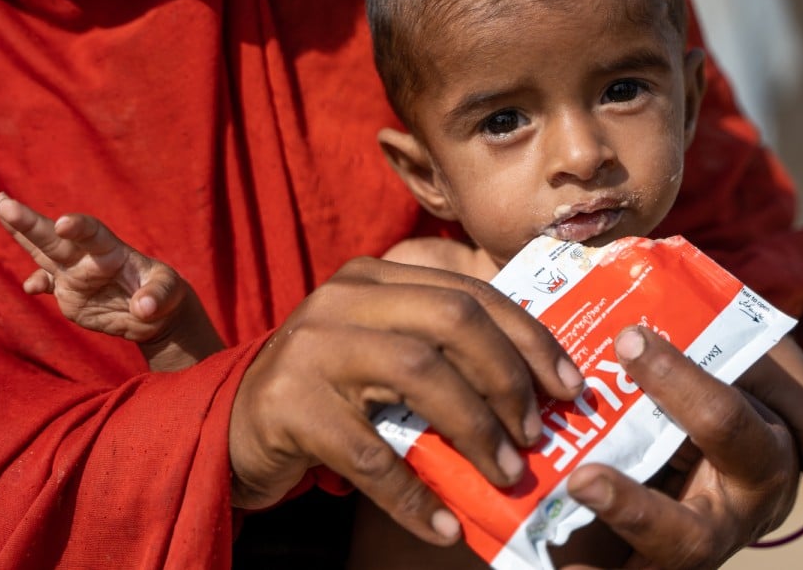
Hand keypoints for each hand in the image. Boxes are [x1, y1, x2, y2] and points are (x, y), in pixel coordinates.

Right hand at [0, 192, 220, 369]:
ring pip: (42, 252)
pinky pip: (46, 284)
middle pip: (54, 239)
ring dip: (20, 234)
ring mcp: (73, 274)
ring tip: (0, 206)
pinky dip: (36, 283)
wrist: (152, 313)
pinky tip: (30, 286)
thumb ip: (158, 296)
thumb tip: (143, 308)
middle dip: (28, 223)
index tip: (62, 224)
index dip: (78, 228)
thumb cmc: (163, 292)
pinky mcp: (66, 293)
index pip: (92, 234)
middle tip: (2, 201)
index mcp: (111, 250)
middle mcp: (86, 257)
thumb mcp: (170, 292)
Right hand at [228, 257, 585, 544]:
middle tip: (536, 434)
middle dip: (509, 378)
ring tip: (505, 474)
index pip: (471, 293)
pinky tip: (445, 525)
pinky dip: (413, 496)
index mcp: (375, 278)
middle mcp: (343, 299)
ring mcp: (312, 348)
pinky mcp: (289, 405)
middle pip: (453, 321)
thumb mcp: (380, 353)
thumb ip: (440, 352)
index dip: (529, 338)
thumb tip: (536, 394)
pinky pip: (369, 455)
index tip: (570, 386)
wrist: (232, 423)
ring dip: (475, 430)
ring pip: (419, 375)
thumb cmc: (328, 392)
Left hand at [564, 327, 798, 569]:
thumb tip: (639, 303)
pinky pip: (605, 569)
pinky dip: (569, 563)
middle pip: (689, 538)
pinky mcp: (644, 565)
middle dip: (634, 511)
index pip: (726, 426)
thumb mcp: (747, 368)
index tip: (628, 340)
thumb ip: (713, 341)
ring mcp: (684, 553)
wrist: (739, 464)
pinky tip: (527, 545)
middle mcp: (728, 521)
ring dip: (587, 556)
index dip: (680, 384)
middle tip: (582, 480)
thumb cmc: (736, 396)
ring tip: (542, 536)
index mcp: (762, 461)